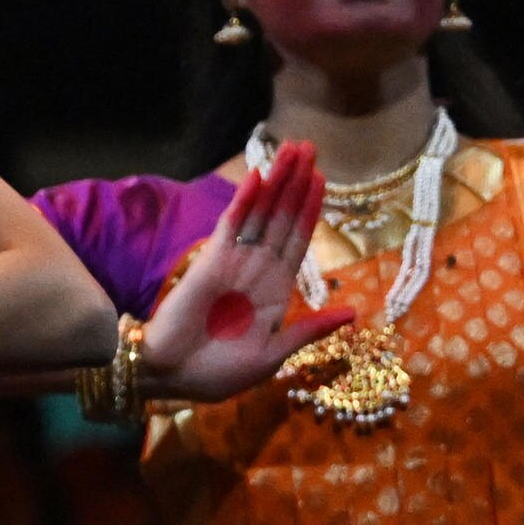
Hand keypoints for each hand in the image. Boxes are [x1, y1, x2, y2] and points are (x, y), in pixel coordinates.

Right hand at [140, 142, 357, 400]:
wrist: (171, 378)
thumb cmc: (218, 373)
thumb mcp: (273, 355)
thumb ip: (310, 330)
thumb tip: (352, 312)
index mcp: (276, 290)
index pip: (298, 240)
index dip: (311, 209)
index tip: (323, 178)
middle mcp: (258, 268)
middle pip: (283, 216)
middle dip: (296, 182)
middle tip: (309, 146)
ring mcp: (234, 261)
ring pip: (261, 212)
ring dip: (276, 181)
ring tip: (290, 148)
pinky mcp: (210, 261)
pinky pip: (232, 225)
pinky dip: (245, 201)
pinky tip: (258, 176)